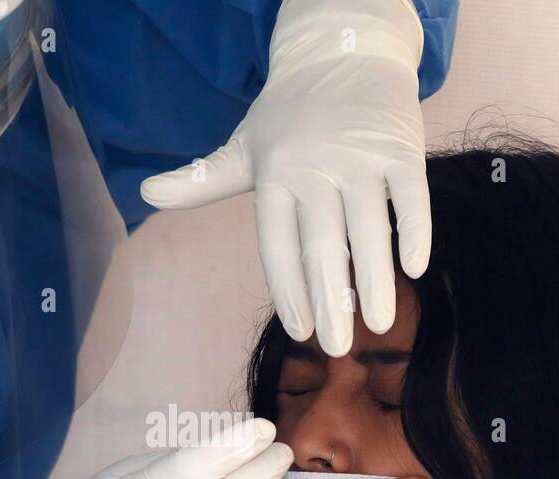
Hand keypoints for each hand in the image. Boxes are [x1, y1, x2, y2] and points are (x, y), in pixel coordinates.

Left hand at [140, 0, 430, 357]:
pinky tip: (414, 270)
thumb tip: (143, 193)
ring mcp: (360, 160)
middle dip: (330, 301)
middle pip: (322, 248)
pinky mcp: (400, 150)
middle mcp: (315, 171)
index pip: (277, 247)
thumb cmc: (289, 114)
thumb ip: (201, 180)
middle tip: (338, 349)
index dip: (289, 291)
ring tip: (377, 326)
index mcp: (274, 178)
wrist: (344, 50)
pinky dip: (414, 233)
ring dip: (374, 281)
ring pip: (368, 230)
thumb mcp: (242, 146)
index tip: (300, 332)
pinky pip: (410, 199)